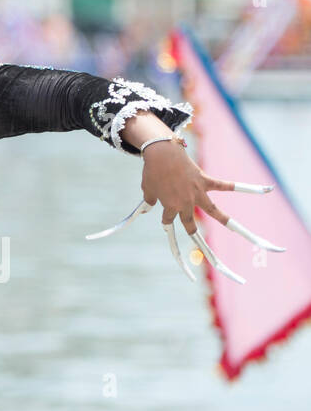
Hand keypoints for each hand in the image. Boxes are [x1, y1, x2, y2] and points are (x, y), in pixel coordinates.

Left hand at [85, 141, 281, 282]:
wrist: (161, 153)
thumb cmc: (152, 171)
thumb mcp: (147, 188)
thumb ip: (150, 200)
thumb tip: (150, 206)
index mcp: (170, 208)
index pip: (169, 221)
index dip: (166, 219)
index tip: (165, 215)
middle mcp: (186, 204)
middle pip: (191, 227)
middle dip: (194, 236)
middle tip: (211, 258)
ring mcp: (198, 194)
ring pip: (216, 214)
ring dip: (233, 226)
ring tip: (249, 239)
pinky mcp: (206, 181)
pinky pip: (227, 186)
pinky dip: (244, 188)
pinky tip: (264, 190)